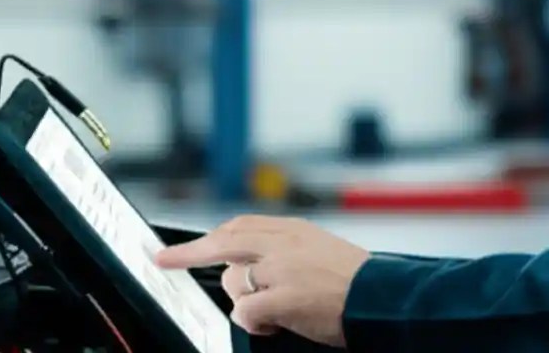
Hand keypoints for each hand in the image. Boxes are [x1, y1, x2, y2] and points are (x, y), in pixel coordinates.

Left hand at [154, 215, 370, 346]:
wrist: (383, 298)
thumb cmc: (357, 284)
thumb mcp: (322, 251)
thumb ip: (288, 251)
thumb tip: (251, 266)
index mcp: (295, 230)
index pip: (242, 224)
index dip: (211, 235)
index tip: (189, 243)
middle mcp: (285, 243)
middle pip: (224, 240)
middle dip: (189, 251)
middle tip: (165, 260)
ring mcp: (283, 268)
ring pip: (234, 281)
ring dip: (244, 301)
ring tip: (274, 313)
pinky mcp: (283, 296)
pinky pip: (245, 310)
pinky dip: (254, 322)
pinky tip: (275, 325)